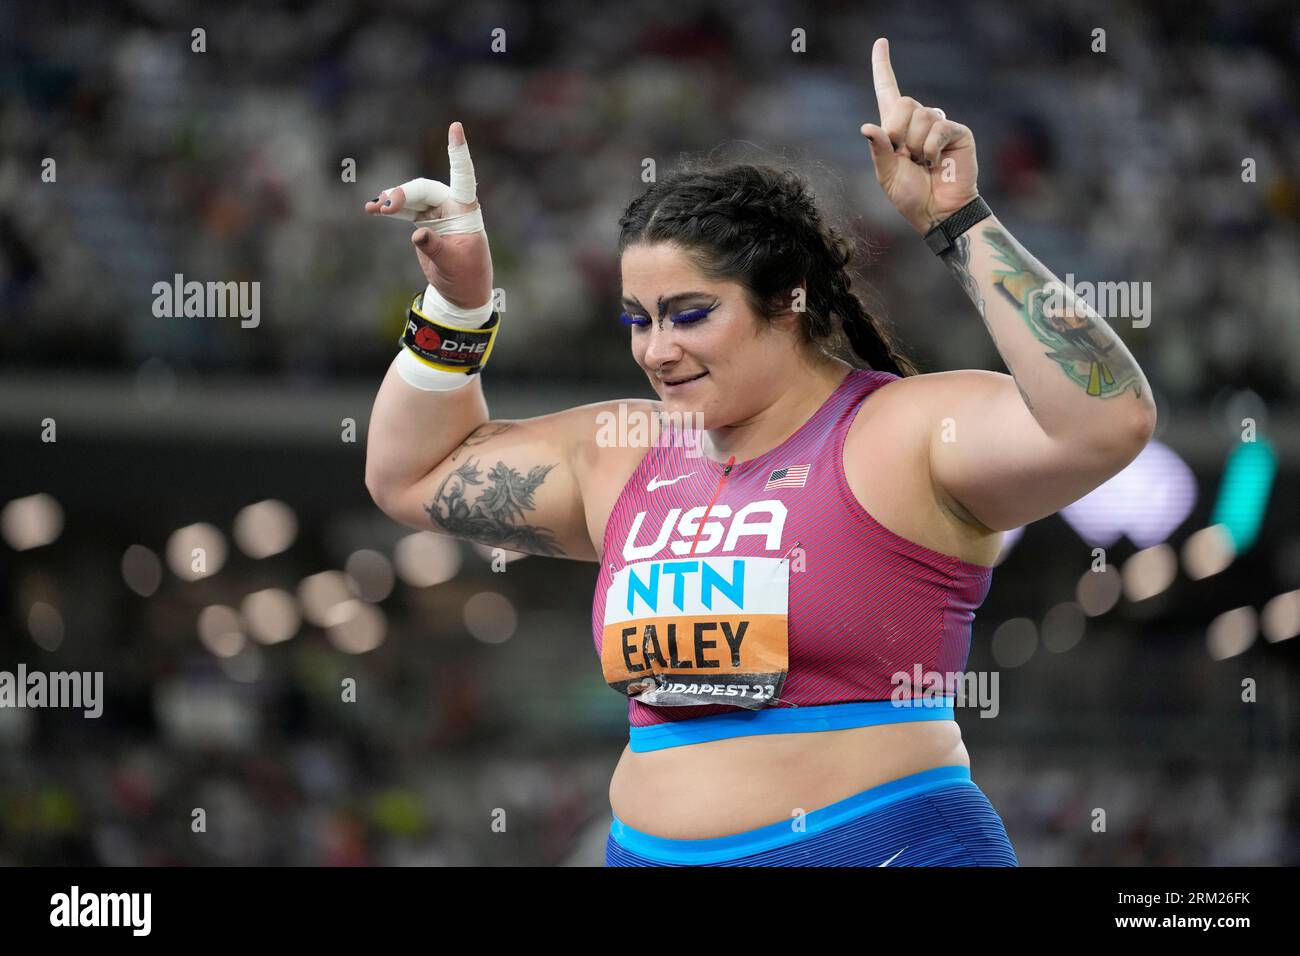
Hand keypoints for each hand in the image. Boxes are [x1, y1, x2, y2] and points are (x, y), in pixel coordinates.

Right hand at [364, 121, 492, 309]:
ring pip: (411, 198)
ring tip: (372, 208)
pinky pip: (404, 211)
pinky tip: (372, 209)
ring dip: (391, 201)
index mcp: (466, 210)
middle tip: (384, 206)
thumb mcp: (452, 265)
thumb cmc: (465, 277)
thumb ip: (435, 248)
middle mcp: (452, 206)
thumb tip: (418, 235)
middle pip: (424, 189)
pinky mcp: (425, 221)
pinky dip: (389, 210)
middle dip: (403, 194)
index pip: (463, 176)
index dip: (458, 152)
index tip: (455, 127)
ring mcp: (437, 212)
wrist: (462, 293)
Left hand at [859, 38, 978, 235]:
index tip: (880, 42)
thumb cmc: (911, 196)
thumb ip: (879, 150)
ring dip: (916, 145)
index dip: (882, 67)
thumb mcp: (887, 175)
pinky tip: (935, 164)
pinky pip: (938, 127)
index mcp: (896, 129)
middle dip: (897, 130)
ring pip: (920, 115)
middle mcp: (917, 121)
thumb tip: (867, 126)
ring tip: (923, 164)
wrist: (937, 212)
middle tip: (904, 154)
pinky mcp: (957, 131)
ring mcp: (938, 124)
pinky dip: (931, 149)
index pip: (888, 91)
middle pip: (903, 102)